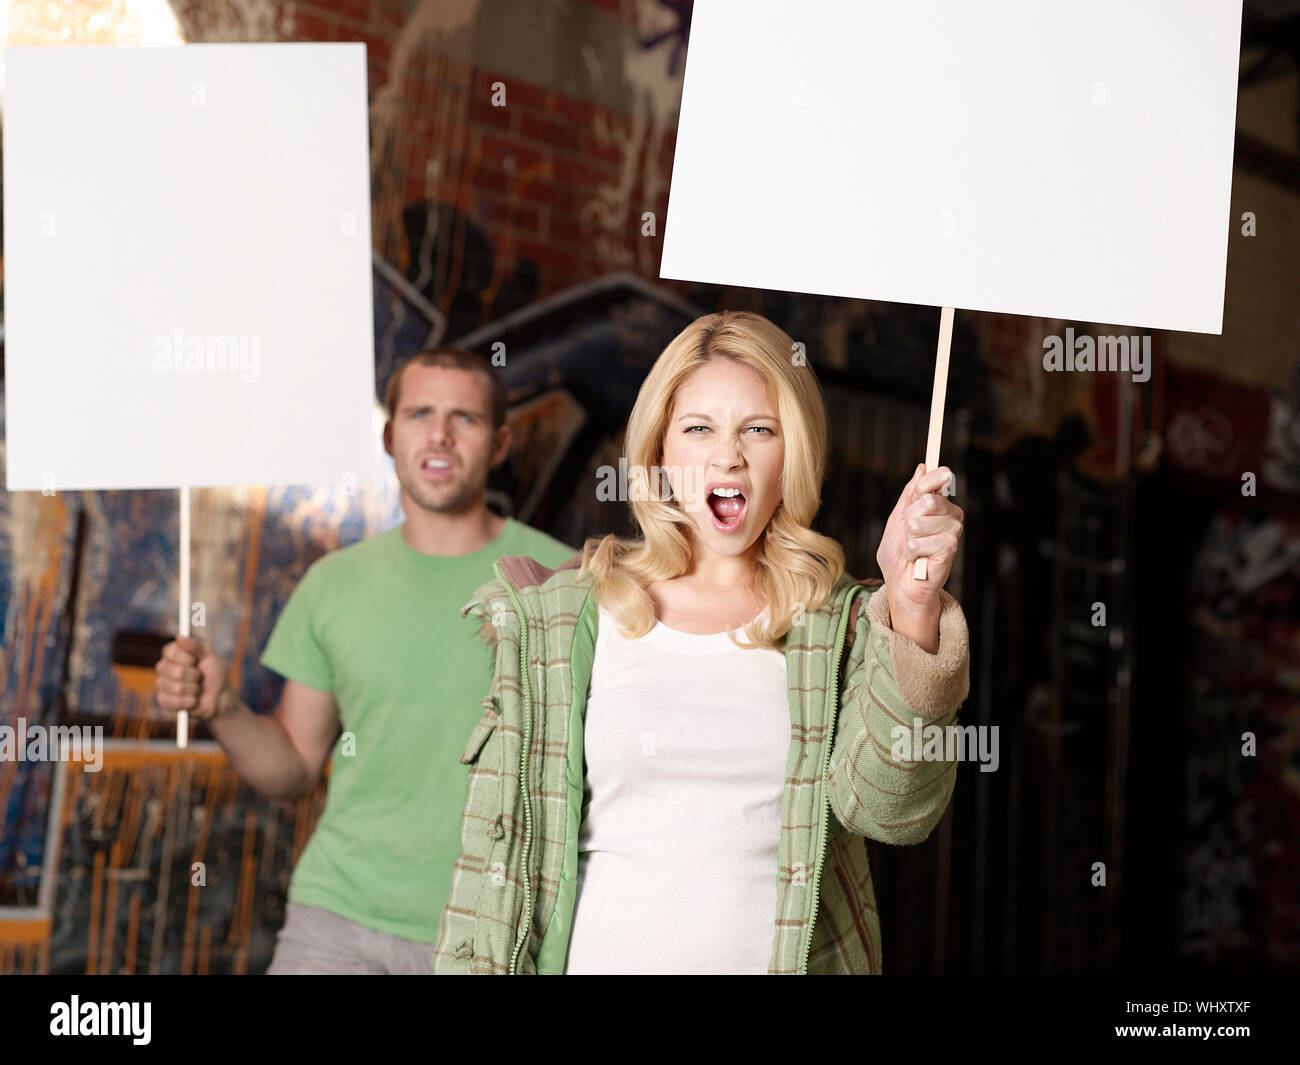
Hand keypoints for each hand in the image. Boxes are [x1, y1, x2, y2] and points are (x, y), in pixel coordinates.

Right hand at [154, 635, 233, 720]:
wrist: (220, 696)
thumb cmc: (214, 673)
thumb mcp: (209, 656)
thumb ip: (196, 645)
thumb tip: (179, 636)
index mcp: (173, 654)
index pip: (169, 652)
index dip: (185, 658)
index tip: (196, 661)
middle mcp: (164, 668)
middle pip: (175, 671)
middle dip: (194, 676)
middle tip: (200, 676)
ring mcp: (162, 685)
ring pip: (177, 688)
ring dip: (194, 689)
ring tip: (197, 689)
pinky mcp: (164, 702)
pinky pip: (173, 702)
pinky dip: (189, 701)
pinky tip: (193, 700)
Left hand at [876, 463, 964, 625]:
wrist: (901, 583)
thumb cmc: (898, 552)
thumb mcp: (897, 518)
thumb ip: (910, 494)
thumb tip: (922, 467)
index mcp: (938, 503)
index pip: (940, 477)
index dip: (927, 482)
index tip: (919, 493)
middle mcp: (950, 514)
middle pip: (927, 500)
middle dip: (909, 519)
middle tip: (909, 533)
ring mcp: (952, 530)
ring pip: (920, 522)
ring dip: (908, 538)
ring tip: (913, 548)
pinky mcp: (950, 547)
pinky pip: (921, 541)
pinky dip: (911, 551)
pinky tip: (917, 558)